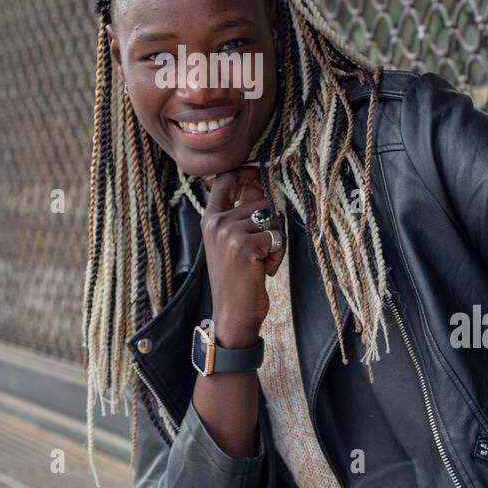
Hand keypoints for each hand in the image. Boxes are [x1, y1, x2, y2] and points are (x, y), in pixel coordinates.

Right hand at [201, 166, 285, 347]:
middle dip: (273, 222)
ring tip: (262, 261)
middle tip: (265, 248)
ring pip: (272, 217)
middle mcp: (216, 222)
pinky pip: (277, 236)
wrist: (232, 315)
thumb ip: (240, 215)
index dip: (248, 172)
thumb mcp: (229, 242)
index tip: (263, 176)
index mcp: (209, 219)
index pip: (225, 178)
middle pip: (261, 200)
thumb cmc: (237, 279)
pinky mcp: (245, 247)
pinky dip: (278, 254)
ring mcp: (229, 234)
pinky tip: (264, 270)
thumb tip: (264, 185)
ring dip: (276, 240)